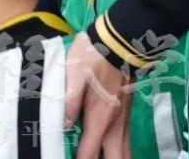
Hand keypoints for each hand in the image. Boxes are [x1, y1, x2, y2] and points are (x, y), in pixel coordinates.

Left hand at [65, 32, 132, 157]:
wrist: (117, 42)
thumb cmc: (91, 57)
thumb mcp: (73, 75)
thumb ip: (69, 102)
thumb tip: (64, 125)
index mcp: (101, 118)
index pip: (90, 152)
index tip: (64, 158)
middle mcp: (115, 125)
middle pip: (116, 158)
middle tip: (83, 158)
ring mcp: (123, 121)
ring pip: (124, 152)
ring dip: (112, 158)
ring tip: (94, 156)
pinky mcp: (124, 115)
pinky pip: (124, 142)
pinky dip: (116, 151)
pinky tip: (106, 150)